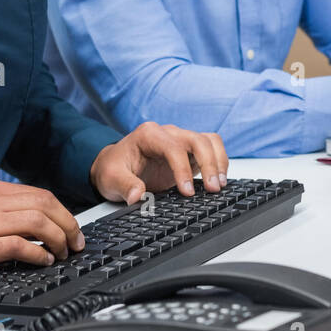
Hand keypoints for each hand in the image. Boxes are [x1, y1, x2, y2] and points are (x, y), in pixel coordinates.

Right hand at [0, 179, 83, 291]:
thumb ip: (3, 211)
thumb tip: (42, 222)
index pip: (39, 194)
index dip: (63, 212)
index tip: (72, 229)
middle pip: (43, 204)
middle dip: (67, 224)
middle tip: (75, 243)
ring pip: (36, 221)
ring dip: (57, 239)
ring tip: (61, 253)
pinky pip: (19, 245)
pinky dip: (37, 253)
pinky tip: (43, 261)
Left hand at [90, 121, 228, 204]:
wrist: (115, 165)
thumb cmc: (113, 168)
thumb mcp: (111, 178)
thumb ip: (124, 185)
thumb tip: (137, 196)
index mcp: (149, 135)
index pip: (173, 147)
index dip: (183, 169)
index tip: (187, 191)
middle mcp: (168, 133)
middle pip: (197, 140)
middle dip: (209, 163)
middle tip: (213, 189)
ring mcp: (180, 141)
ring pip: (209, 141)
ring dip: (219, 161)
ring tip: (220, 186)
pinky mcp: (189, 152)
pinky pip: (211, 149)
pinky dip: (219, 162)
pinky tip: (218, 181)